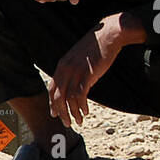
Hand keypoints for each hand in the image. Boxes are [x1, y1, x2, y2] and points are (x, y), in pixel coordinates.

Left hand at [46, 13, 142, 127]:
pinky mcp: (87, 74)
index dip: (52, 103)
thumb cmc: (95, 48)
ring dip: (73, 112)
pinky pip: (80, 95)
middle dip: (61, 112)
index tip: (54, 114)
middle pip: (58, 97)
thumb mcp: (78, 59)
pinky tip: (86, 111)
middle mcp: (65, 70)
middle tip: (67, 123)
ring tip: (79, 121)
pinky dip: (82, 106)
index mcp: (61, 66)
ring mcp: (76, 72)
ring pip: (68, 99)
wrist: (108, 35)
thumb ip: (72, 71)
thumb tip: (73, 86)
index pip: (52, 88)